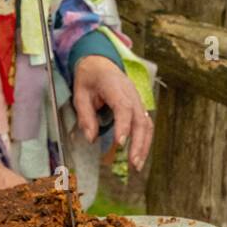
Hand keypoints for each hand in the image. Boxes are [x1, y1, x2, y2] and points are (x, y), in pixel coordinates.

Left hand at [72, 55, 152, 172]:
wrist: (100, 62)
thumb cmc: (89, 77)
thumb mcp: (80, 93)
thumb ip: (85, 115)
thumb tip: (91, 138)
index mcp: (115, 87)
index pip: (123, 108)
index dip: (124, 126)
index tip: (120, 143)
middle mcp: (131, 93)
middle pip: (140, 119)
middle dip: (138, 143)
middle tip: (133, 163)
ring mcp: (138, 99)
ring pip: (147, 123)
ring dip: (144, 145)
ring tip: (137, 164)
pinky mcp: (138, 106)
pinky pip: (146, 123)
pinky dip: (144, 139)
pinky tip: (139, 154)